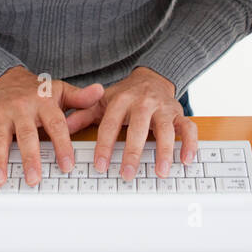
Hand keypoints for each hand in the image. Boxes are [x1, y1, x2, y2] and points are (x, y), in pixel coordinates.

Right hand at [0, 67, 102, 185]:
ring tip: (0, 179)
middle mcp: (21, 109)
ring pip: (0, 139)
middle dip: (30, 158)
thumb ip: (80, 97)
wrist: (6, 76)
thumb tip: (100, 92)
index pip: (55, 125)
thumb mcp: (60, 90)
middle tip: (34, 178)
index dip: (62, 145)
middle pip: (26, 135)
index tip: (67, 165)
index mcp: (42, 103)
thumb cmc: (37, 90)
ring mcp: (1, 115)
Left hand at [64, 67, 196, 179]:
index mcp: (122, 100)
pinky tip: (186, 160)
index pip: (110, 124)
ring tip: (160, 171)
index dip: (104, 145)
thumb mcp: (102, 102)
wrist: (151, 77)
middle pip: (139, 128)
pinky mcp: (179, 113)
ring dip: (165, 151)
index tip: (100, 165)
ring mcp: (163, 108)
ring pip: (167, 129)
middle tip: (127, 174)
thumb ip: (82, 115)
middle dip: (133, 153)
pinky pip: (189, 128)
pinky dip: (190, 144)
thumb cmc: (125, 96)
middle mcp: (144, 103)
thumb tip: (61, 129)